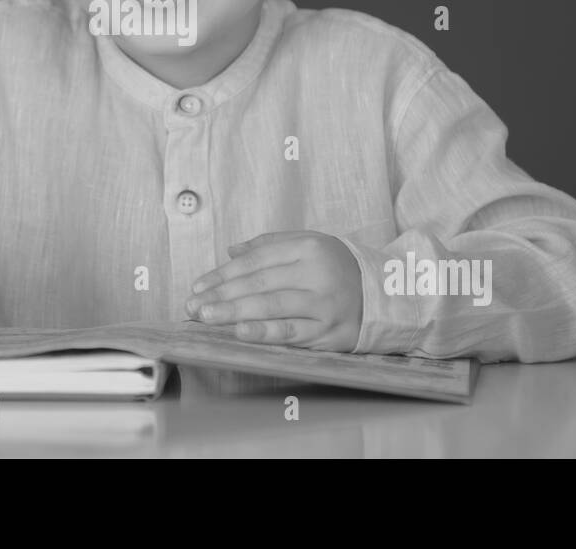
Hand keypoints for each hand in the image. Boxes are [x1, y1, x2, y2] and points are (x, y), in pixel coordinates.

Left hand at [185, 231, 362, 350]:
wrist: (382, 295)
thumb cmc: (336, 268)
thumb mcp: (309, 245)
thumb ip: (269, 244)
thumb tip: (231, 250)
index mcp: (307, 247)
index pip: (255, 261)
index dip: (222, 274)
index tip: (198, 286)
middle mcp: (315, 272)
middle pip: (258, 283)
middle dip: (220, 295)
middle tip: (192, 306)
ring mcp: (322, 302)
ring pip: (270, 306)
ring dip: (233, 312)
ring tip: (206, 316)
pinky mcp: (328, 330)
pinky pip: (290, 331)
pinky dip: (263, 332)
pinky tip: (240, 331)